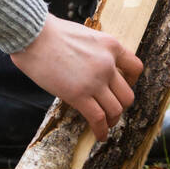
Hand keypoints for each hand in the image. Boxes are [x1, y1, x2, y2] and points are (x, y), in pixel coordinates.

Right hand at [11, 15, 142, 140]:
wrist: (33, 35)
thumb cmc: (50, 32)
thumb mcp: (84, 34)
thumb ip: (94, 50)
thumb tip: (91, 65)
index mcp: (111, 45)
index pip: (136, 67)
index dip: (131, 82)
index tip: (122, 87)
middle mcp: (108, 64)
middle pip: (127, 95)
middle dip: (120, 105)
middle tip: (111, 109)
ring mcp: (95, 81)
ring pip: (115, 110)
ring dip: (112, 120)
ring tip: (105, 124)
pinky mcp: (79, 95)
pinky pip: (98, 119)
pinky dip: (101, 131)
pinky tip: (100, 136)